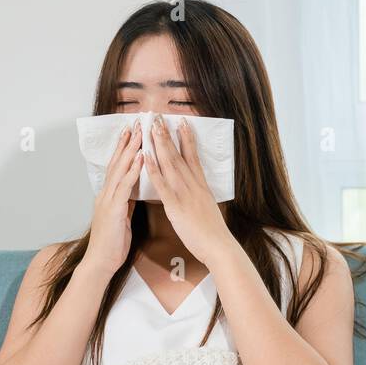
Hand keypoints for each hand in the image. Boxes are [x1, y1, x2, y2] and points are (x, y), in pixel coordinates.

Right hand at [84, 122, 142, 276]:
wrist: (101, 262)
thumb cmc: (112, 244)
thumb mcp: (121, 218)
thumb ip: (125, 203)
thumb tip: (133, 192)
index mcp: (110, 195)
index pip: (118, 167)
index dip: (125, 149)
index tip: (133, 132)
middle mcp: (106, 193)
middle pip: (117, 161)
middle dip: (127, 141)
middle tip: (136, 121)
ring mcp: (108, 199)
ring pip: (120, 169)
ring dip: (130, 149)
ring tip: (139, 132)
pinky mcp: (113, 208)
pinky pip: (125, 185)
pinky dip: (133, 170)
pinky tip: (141, 157)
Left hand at [143, 114, 235, 267]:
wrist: (219, 246)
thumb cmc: (213, 233)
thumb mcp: (209, 209)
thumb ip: (200, 197)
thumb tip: (196, 191)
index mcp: (202, 186)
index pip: (193, 157)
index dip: (187, 139)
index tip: (182, 123)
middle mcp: (194, 185)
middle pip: (179, 155)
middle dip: (169, 135)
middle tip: (160, 117)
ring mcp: (185, 194)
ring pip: (171, 164)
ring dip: (160, 144)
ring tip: (152, 127)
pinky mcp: (176, 206)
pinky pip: (163, 184)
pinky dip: (154, 168)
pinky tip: (147, 156)